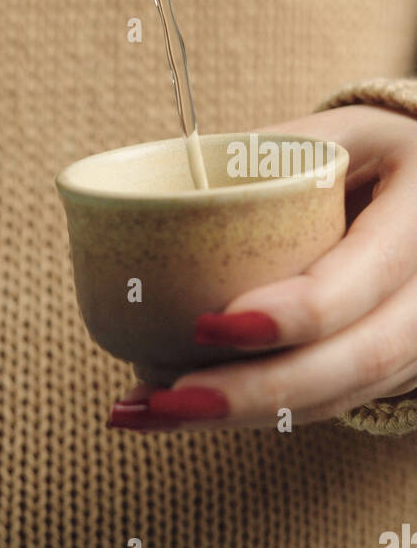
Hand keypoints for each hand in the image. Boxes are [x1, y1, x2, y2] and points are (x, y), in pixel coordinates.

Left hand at [109, 104, 416, 430]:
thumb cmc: (375, 153)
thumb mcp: (338, 132)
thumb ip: (268, 157)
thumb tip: (168, 193)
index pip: (358, 280)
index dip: (288, 315)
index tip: (206, 324)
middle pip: (356, 359)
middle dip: (257, 391)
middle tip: (169, 396)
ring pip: (344, 394)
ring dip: (247, 414)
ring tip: (154, 411)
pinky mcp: (400, 365)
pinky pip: (335, 400)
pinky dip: (263, 412)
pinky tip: (193, 409)